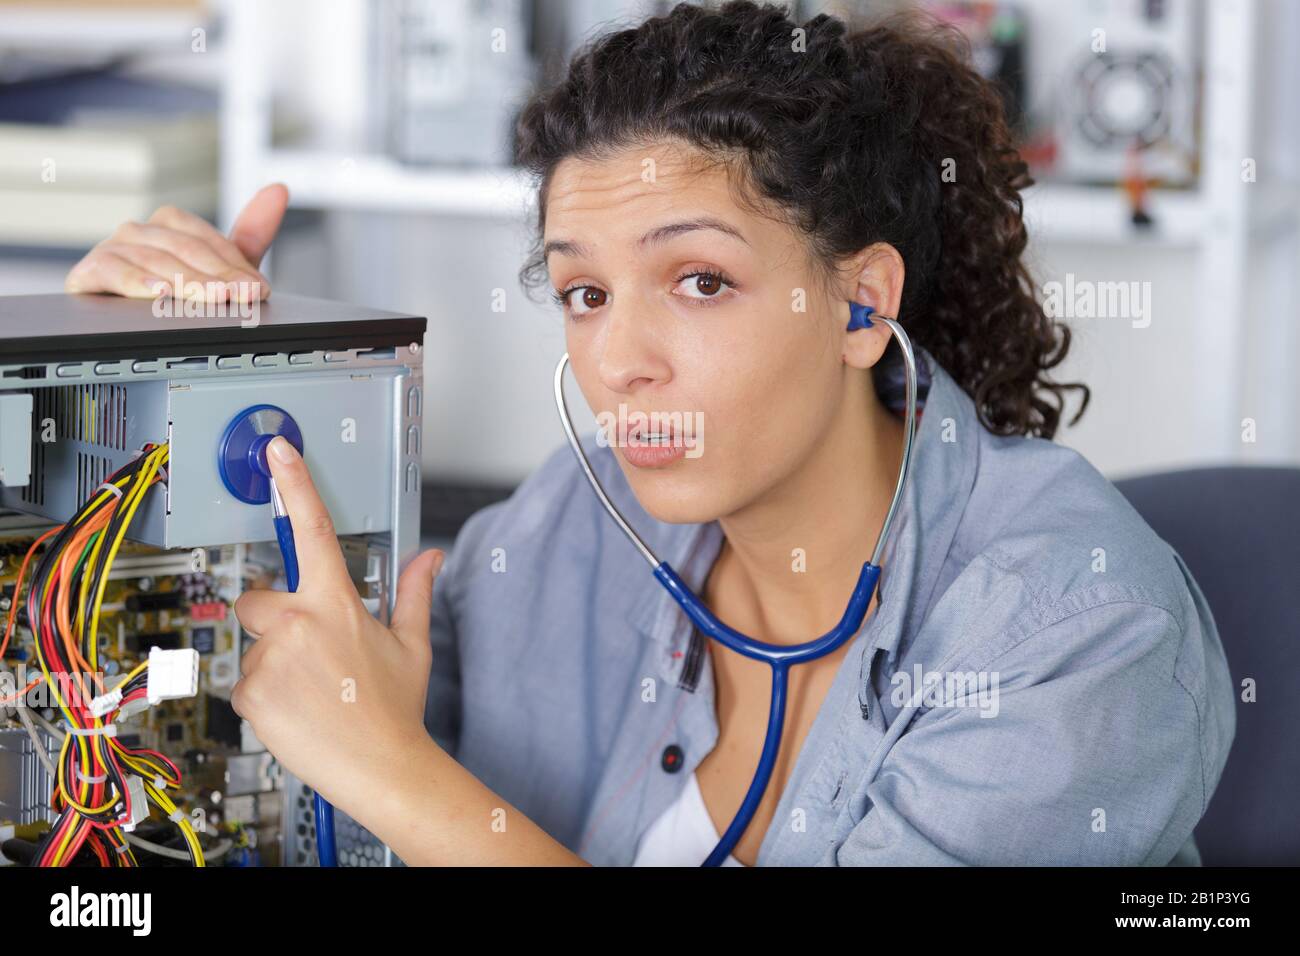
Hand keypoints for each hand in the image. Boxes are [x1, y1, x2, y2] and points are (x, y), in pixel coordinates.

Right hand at [64, 183, 289, 302]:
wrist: (115, 317)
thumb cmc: (170, 289)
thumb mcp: (216, 266)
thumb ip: (248, 234)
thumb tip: (278, 189)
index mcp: (170, 224)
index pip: (209, 241)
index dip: (237, 267)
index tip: (259, 289)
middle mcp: (141, 231)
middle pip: (187, 252)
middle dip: (219, 277)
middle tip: (243, 296)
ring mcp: (113, 248)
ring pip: (157, 263)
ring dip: (188, 282)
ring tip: (213, 298)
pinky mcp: (89, 270)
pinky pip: (114, 271)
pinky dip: (137, 282)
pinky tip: (158, 291)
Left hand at [230, 435, 443, 815]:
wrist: (383, 767)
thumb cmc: (397, 709)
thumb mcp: (412, 645)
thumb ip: (414, 592)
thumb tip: (429, 558)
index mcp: (337, 604)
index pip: (316, 529)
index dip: (296, 484)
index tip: (279, 453)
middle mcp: (298, 623)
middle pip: (258, 598)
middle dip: (274, 617)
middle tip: (306, 649)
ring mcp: (270, 659)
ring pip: (254, 647)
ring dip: (274, 664)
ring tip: (312, 692)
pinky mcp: (250, 694)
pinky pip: (246, 683)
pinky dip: (265, 696)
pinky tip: (298, 710)